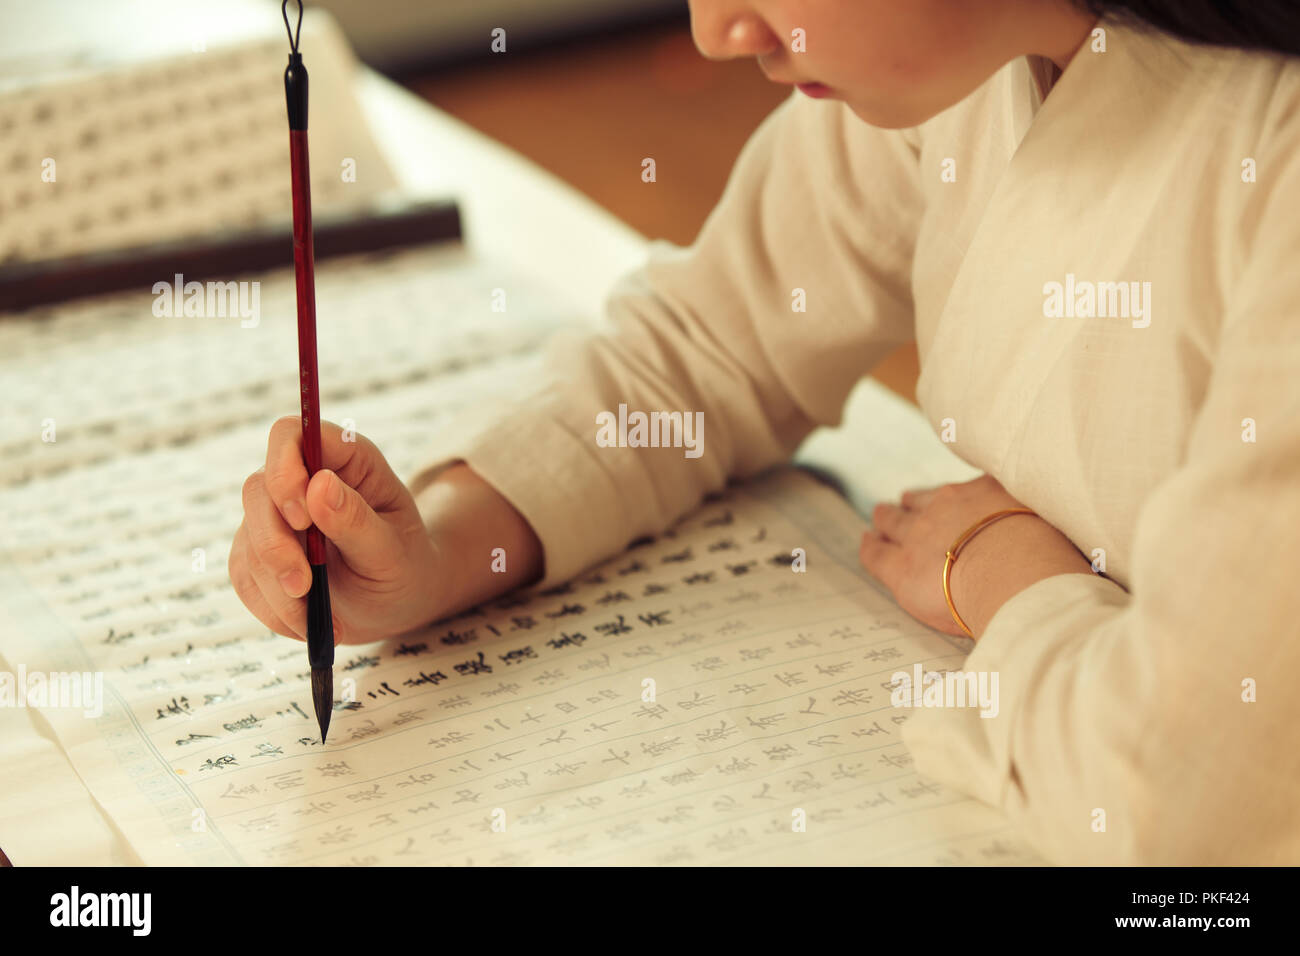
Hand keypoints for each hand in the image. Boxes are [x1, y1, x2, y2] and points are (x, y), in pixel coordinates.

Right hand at [230, 416, 445, 644]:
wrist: (397, 604)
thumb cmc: (406, 568)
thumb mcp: (392, 551)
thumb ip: (357, 520)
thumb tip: (319, 485)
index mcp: (346, 461)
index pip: (292, 434)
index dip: (284, 468)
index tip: (301, 517)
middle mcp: (305, 480)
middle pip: (258, 488)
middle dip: (275, 543)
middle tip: (303, 585)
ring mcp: (277, 516)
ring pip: (248, 537)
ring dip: (276, 585)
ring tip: (318, 616)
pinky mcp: (260, 554)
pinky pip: (244, 575)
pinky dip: (271, 606)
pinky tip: (306, 620)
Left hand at [858, 474, 1093, 639]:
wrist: (1016, 570)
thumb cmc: (1049, 553)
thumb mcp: (1061, 523)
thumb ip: (1056, 520)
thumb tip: (1081, 524)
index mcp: (988, 495)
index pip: (964, 492)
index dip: (950, 494)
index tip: (943, 493)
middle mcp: (950, 507)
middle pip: (925, 502)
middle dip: (913, 502)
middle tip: (903, 500)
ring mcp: (921, 534)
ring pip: (896, 522)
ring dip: (887, 519)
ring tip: (879, 516)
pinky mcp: (900, 567)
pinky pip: (876, 553)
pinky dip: (869, 546)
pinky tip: (866, 542)